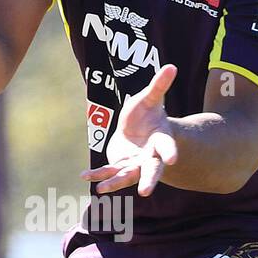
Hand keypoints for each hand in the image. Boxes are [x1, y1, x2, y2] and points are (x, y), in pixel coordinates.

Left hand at [81, 63, 178, 196]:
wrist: (138, 130)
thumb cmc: (147, 113)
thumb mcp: (150, 98)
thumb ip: (159, 86)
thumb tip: (171, 66)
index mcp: (161, 139)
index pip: (166, 146)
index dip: (170, 152)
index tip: (173, 159)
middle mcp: (150, 157)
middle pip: (151, 170)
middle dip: (149, 180)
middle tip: (146, 192)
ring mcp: (135, 164)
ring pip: (126, 176)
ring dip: (114, 183)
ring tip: (102, 189)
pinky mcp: (120, 166)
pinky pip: (109, 172)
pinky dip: (97, 175)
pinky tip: (85, 176)